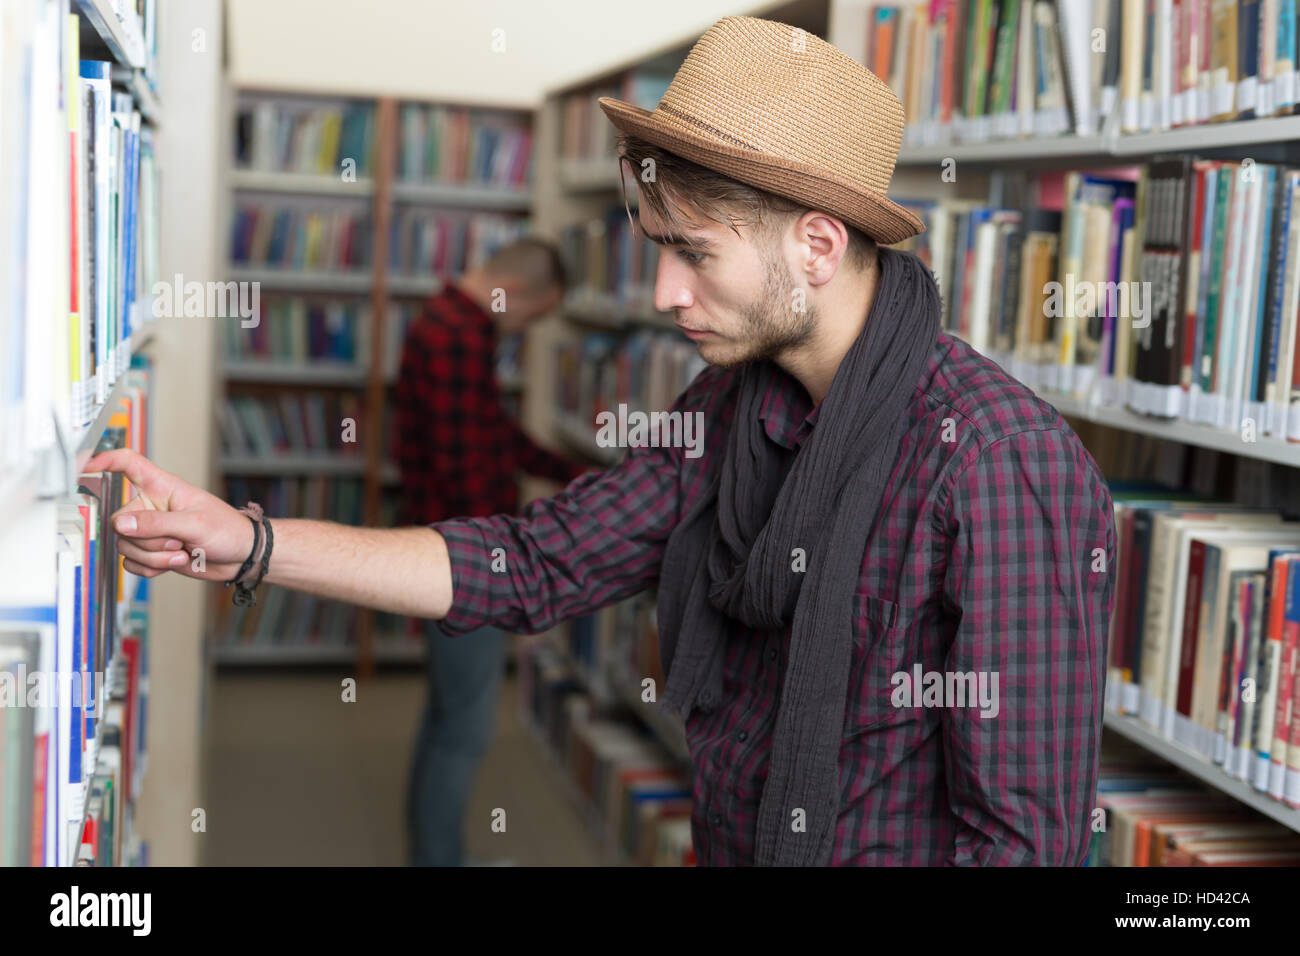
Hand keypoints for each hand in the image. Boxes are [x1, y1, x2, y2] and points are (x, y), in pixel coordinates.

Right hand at [82, 448, 255, 580]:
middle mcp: (151, 507)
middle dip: (147, 540)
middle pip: (120, 523)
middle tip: (177, 541)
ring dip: (153, 557)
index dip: (105, 460)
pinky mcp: (152, 552)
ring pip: (126, 546)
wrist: (240, 556)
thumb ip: (156, 524)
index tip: (85, 465)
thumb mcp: (194, 524)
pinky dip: (152, 568)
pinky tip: (175, 563)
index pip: (128, 464)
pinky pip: (133, 563)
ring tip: (181, 553)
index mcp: (162, 487)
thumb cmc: (227, 530)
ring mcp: (150, 531)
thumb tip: (121, 525)